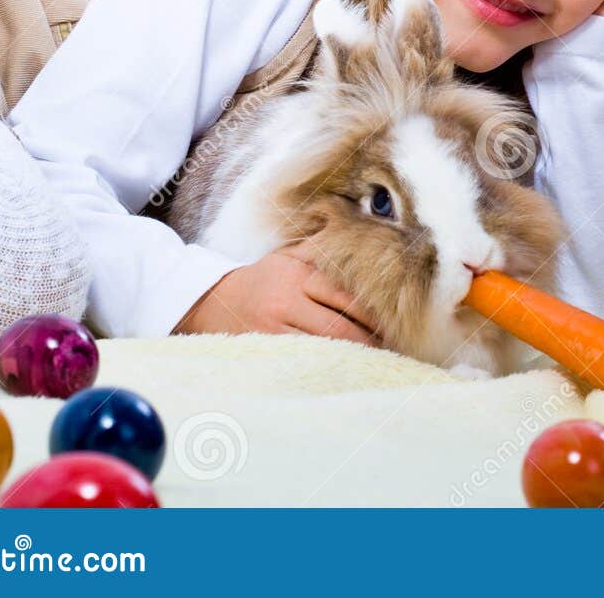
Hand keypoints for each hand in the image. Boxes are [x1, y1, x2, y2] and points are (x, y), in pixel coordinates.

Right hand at [172, 239, 382, 346]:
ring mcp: (274, 328)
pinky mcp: (264, 348)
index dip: (372, 314)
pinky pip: (302, 360)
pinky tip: (342, 369)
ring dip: (351, 356)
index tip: (392, 324)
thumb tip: (362, 235)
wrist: (212, 301)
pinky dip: (325, 365)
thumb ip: (321, 251)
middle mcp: (286, 301)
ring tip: (374, 361)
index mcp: (298, 275)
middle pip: (338, 326)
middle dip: (368, 340)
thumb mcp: (288, 257)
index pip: (344, 297)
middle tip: (389, 348)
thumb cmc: (262, 277)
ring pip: (322, 348)